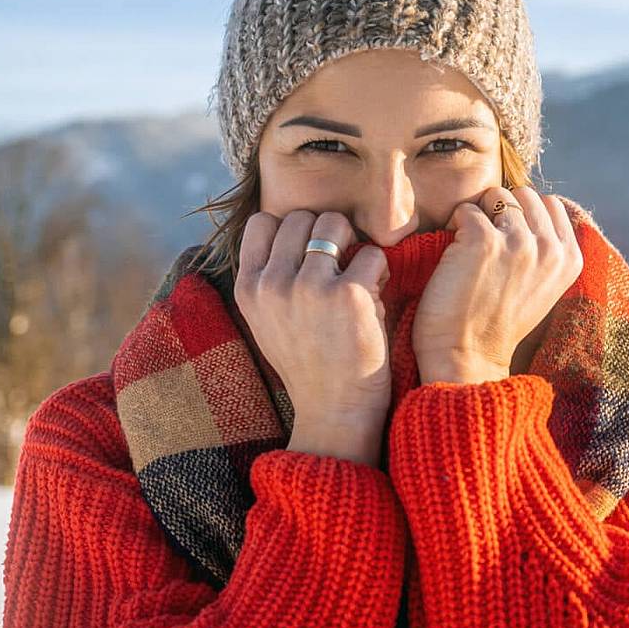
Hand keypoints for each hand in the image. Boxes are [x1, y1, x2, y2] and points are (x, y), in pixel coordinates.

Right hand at [236, 209, 391, 465]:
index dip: (290, 230)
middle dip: (325, 233)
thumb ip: (270, 276)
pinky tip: (375, 296)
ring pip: (335, 223)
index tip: (307, 254)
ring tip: (357, 274)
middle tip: (339, 265)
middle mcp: (273, 283)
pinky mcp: (349, 294)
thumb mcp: (268, 319)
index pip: (262, 221)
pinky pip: (372, 253)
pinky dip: (380, 270)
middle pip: (301, 216)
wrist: (334, 411)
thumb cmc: (308, 363)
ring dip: (352, 243)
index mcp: (248, 287)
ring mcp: (309, 286)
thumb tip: (287, 226)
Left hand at [413, 186, 582, 384]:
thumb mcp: (542, 287)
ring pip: (495, 196)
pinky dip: (455, 225)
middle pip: (524, 194)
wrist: (468, 356)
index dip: (523, 214)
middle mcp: (549, 248)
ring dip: (478, 214)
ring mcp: (518, 242)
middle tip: (485, 240)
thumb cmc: (497, 322)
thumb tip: (533, 208)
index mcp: (569, 258)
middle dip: (501, 209)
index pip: (550, 204)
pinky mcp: (483, 240)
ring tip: (469, 247)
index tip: (507, 238)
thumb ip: (547, 250)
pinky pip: (466, 209)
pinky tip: (455, 255)